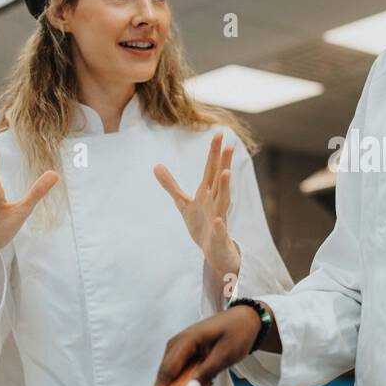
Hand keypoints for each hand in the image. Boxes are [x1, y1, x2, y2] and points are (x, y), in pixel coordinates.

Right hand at [145, 306, 265, 385]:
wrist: (246, 319)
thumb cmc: (237, 334)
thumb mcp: (225, 356)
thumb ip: (205, 375)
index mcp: (185, 341)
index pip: (167, 372)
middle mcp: (177, 343)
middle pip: (167, 376)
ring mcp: (179, 347)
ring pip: (174, 376)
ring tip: (210, 381)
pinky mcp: (184, 352)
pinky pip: (181, 372)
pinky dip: (191, 380)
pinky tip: (209, 377)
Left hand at [154, 133, 240, 278]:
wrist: (215, 252)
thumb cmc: (202, 225)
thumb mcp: (184, 203)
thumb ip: (171, 185)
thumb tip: (155, 166)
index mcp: (208, 193)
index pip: (211, 169)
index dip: (214, 152)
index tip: (218, 134)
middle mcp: (215, 202)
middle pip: (219, 179)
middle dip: (223, 162)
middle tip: (229, 145)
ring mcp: (218, 218)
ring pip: (223, 201)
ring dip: (224, 188)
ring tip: (225, 173)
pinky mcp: (218, 235)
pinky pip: (220, 230)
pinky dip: (219, 225)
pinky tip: (218, 219)